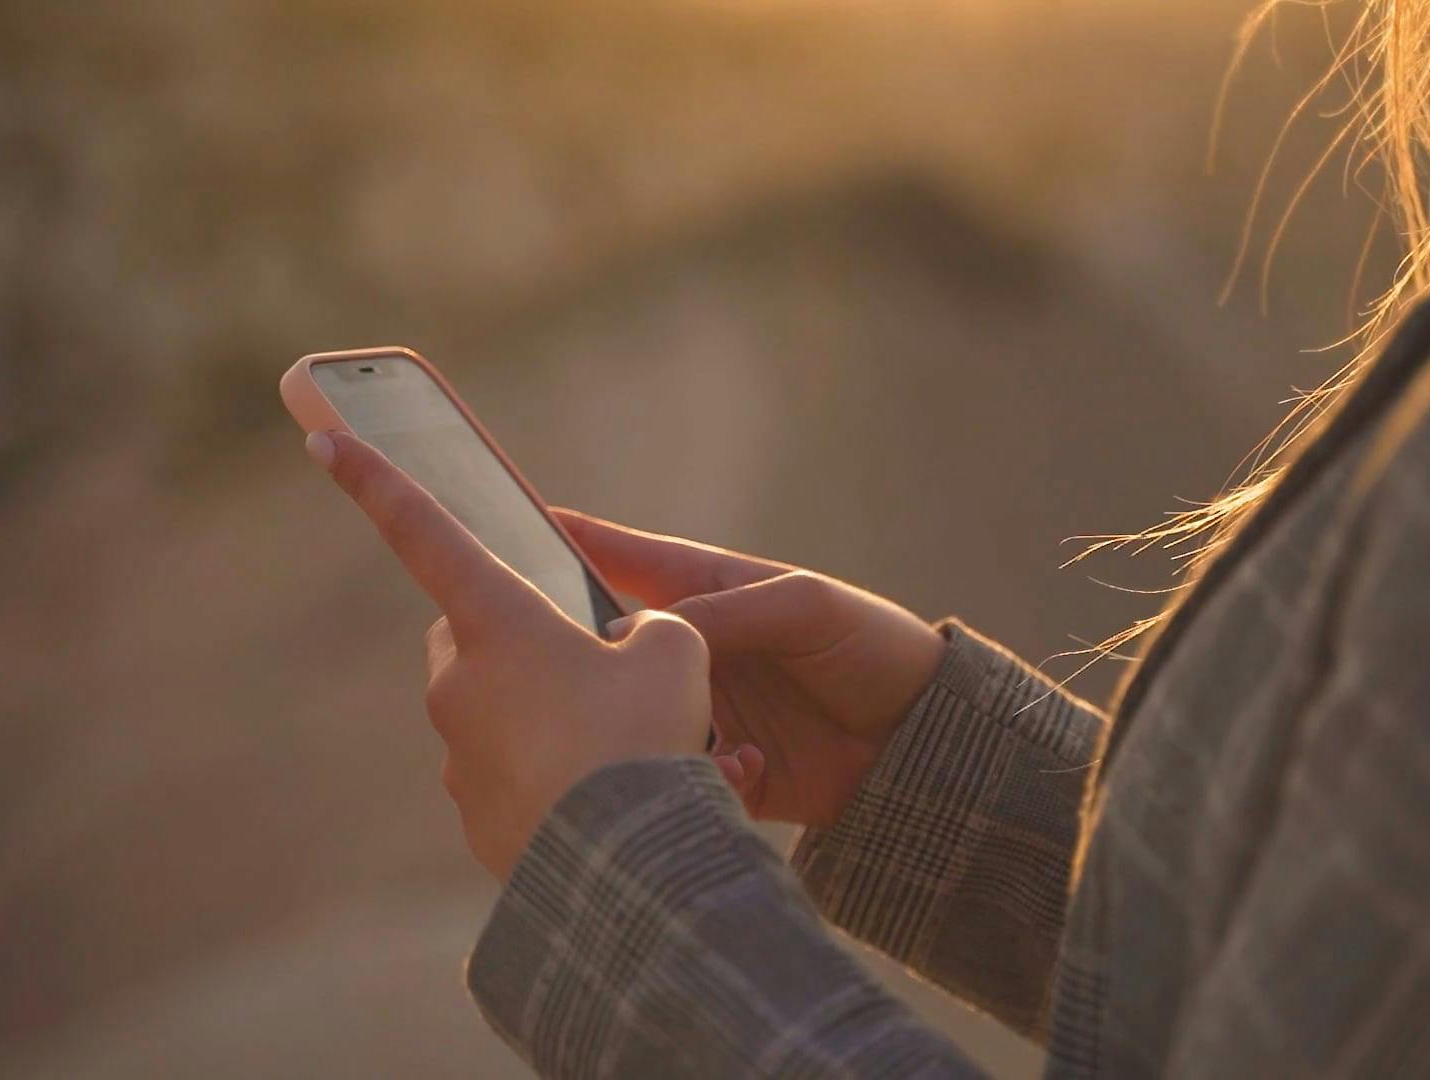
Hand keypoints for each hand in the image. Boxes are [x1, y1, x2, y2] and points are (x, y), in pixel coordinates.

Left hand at [307, 431, 710, 882]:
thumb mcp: (673, 654)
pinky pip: (507, 778)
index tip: (322, 439)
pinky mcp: (476, 818)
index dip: (376, 480)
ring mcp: (459, 757)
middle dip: (513, 638)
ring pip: (492, 713)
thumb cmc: (643, 736)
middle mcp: (459, 684)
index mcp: (496, 622)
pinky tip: (602, 795)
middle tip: (584, 659)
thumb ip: (646, 633)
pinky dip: (546, 777)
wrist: (625, 864)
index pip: (423, 532)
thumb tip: (622, 654)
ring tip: (616, 743)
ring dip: (541, 715)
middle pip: (469, 636)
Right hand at [553, 510, 946, 828]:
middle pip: (610, 649)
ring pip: (635, 719)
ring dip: (641, 729)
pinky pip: (678, 776)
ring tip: (658, 734)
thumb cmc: (874, 646)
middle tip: (542, 667)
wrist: (929, 742)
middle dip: (580, 659)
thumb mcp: (806, 608)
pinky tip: (738, 771)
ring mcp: (702, 712)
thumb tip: (638, 634)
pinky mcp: (717, 771)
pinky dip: (694, 777)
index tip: (500, 529)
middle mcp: (692, 652)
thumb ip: (727, 612)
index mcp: (709, 592)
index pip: (623, 559)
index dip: (566, 544)